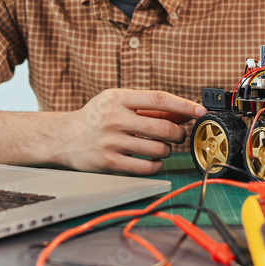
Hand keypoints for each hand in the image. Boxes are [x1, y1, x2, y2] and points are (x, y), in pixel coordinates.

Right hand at [55, 88, 206, 174]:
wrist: (63, 137)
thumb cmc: (96, 117)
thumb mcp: (117, 102)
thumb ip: (147, 107)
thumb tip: (183, 112)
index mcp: (118, 98)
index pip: (159, 99)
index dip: (184, 105)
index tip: (200, 111)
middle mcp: (114, 118)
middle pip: (163, 127)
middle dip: (179, 134)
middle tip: (179, 136)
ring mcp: (111, 141)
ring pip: (158, 149)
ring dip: (167, 151)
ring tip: (162, 148)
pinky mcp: (109, 162)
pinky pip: (146, 167)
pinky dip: (156, 165)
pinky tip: (152, 161)